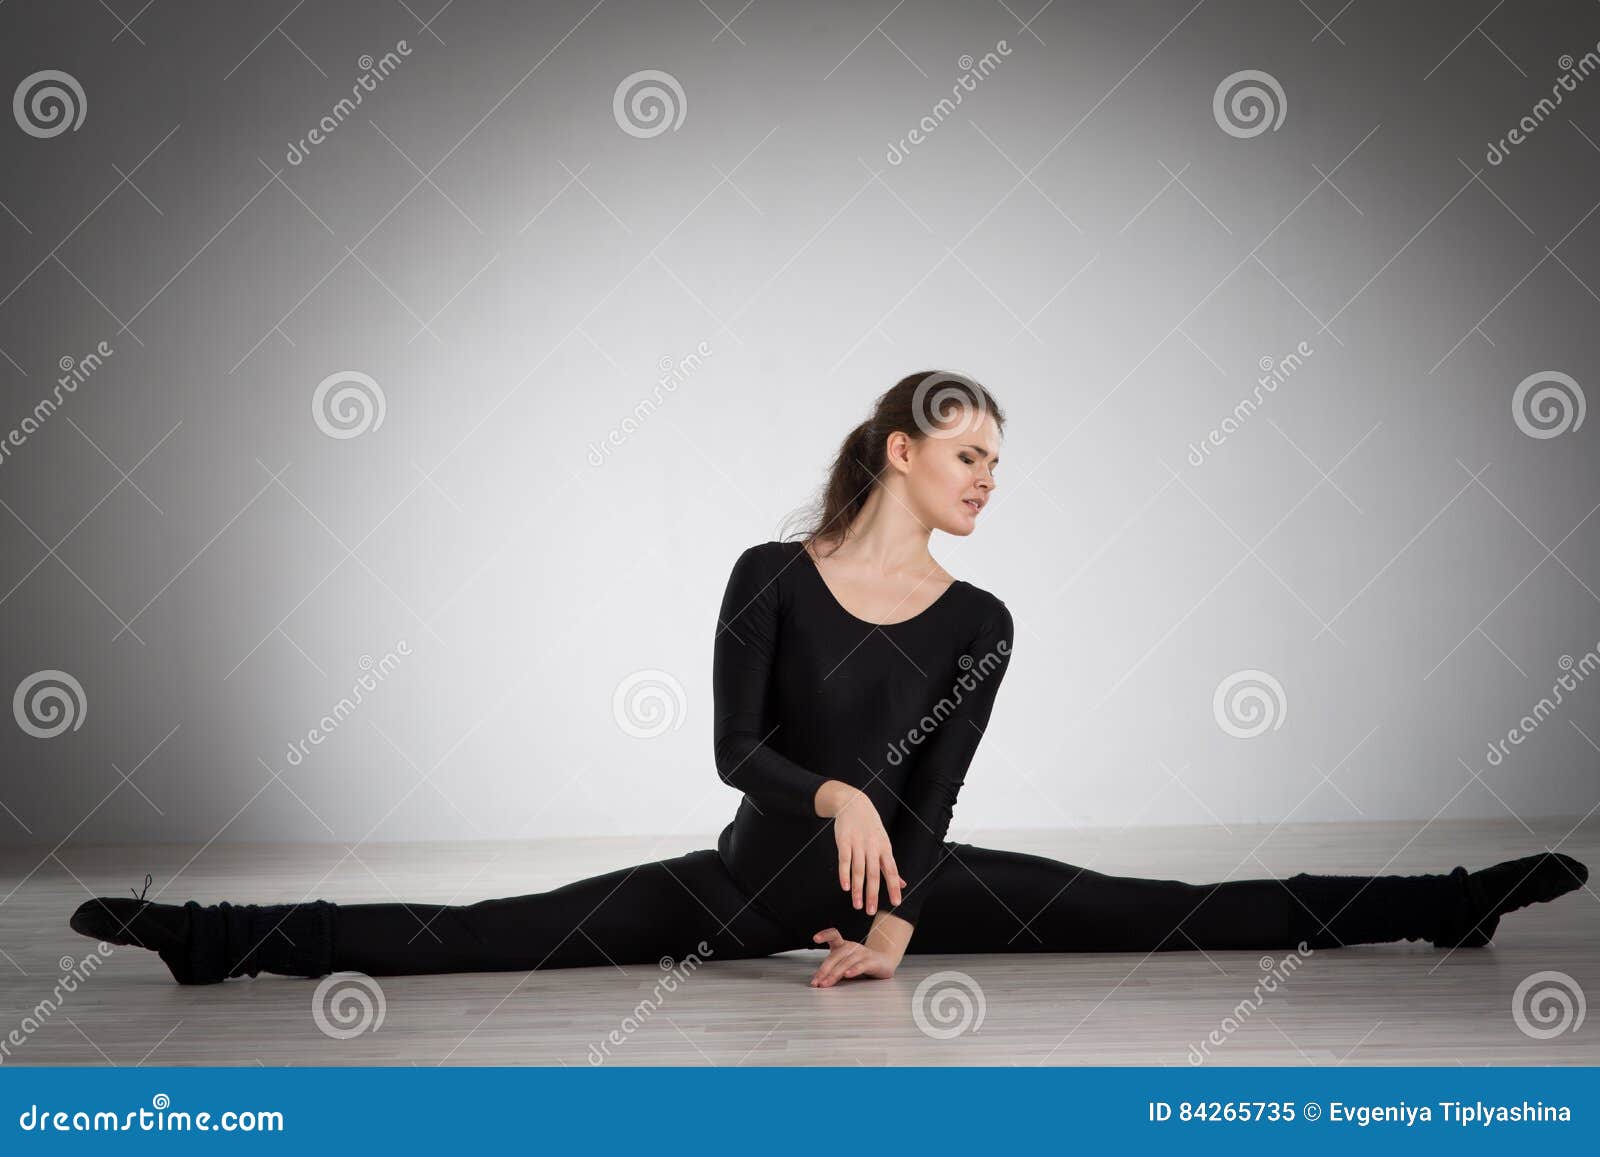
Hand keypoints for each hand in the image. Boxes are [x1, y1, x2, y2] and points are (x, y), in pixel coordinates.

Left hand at [808, 928, 897, 986]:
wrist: (884, 962)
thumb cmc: (861, 962)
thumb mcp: (844, 963)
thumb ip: (833, 970)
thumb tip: (818, 981)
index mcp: (844, 944)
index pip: (833, 935)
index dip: (824, 934)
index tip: (815, 938)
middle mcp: (852, 947)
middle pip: (836, 956)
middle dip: (824, 970)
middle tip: (817, 982)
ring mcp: (862, 953)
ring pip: (846, 962)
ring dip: (834, 974)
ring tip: (826, 983)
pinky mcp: (871, 962)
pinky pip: (861, 966)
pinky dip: (853, 970)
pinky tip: (847, 975)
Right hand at [819, 782, 903, 914]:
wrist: (854, 803)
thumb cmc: (871, 827)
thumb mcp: (884, 843)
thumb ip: (890, 866)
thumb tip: (903, 884)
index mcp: (885, 848)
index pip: (892, 871)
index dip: (894, 887)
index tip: (896, 903)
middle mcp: (873, 847)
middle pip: (874, 873)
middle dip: (873, 894)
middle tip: (871, 911)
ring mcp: (858, 844)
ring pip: (858, 870)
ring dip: (858, 889)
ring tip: (857, 905)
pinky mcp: (844, 841)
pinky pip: (844, 860)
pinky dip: (844, 874)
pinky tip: (845, 887)